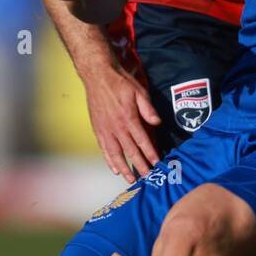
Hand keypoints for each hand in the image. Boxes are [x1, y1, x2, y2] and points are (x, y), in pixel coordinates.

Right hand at [84, 63, 161, 182]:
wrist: (97, 76)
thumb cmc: (120, 82)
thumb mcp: (139, 91)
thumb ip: (148, 109)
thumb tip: (157, 123)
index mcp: (129, 118)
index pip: (143, 141)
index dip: (151, 154)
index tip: (158, 164)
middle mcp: (117, 127)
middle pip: (131, 151)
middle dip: (141, 165)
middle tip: (148, 177)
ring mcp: (106, 130)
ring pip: (116, 154)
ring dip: (125, 168)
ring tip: (132, 179)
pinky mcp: (98, 129)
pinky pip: (104, 149)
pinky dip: (109, 160)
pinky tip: (115, 169)